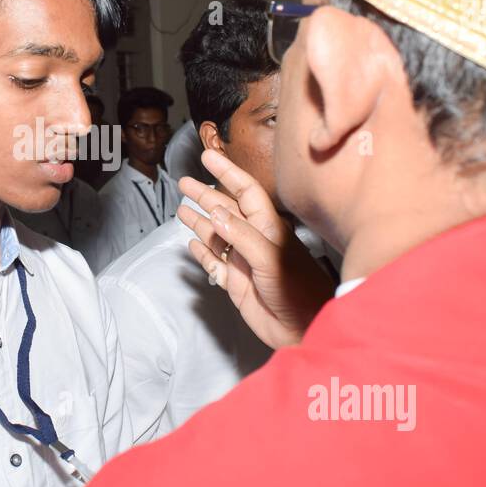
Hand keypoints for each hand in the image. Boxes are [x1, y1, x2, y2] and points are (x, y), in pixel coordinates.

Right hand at [177, 148, 333, 347]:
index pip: (245, 191)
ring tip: (182, 209)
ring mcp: (244, 262)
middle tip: (184, 183)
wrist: (302, 329)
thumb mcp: (270, 259)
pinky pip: (215, 263)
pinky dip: (202, 253)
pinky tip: (193, 245)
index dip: (227, 172)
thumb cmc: (299, 292)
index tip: (208, 156)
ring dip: (200, 222)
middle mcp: (254, 240)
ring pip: (217, 236)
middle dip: (205, 195)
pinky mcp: (237, 283)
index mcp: (268, 228)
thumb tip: (215, 213)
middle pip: (225, 211)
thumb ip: (242, 235)